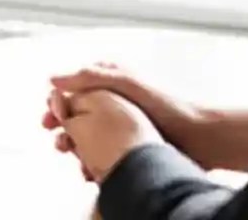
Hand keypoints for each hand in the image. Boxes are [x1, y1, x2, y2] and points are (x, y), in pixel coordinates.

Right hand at [46, 61, 247, 171]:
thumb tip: (54, 79)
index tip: (48, 119)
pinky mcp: (128, 143)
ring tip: (77, 160)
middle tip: (60, 144)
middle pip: (77, 116)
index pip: (73, 90)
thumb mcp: (125, 82)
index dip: (57, 105)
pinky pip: (103, 153)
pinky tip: (92, 171)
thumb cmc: (167, 104)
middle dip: (65, 131)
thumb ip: (88, 77)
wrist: (200, 135)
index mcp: (110, 80)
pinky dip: (94, 163)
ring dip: (78, 150)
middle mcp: (113, 100)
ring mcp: (121, 123)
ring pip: (88, 137)